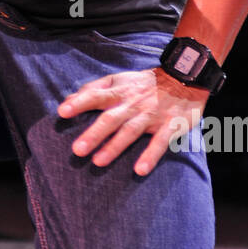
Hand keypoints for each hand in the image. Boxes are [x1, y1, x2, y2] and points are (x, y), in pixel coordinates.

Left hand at [56, 67, 208, 175]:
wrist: (184, 78)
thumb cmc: (144, 83)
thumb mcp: (119, 80)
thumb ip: (93, 89)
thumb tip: (67, 101)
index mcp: (120, 91)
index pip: (96, 95)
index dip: (80, 102)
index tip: (62, 112)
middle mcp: (134, 103)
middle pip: (111, 118)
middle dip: (94, 134)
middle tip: (77, 150)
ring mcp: (152, 115)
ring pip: (131, 131)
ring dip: (115, 146)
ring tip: (98, 161)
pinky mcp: (171, 125)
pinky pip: (160, 142)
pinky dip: (150, 155)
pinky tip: (139, 170)